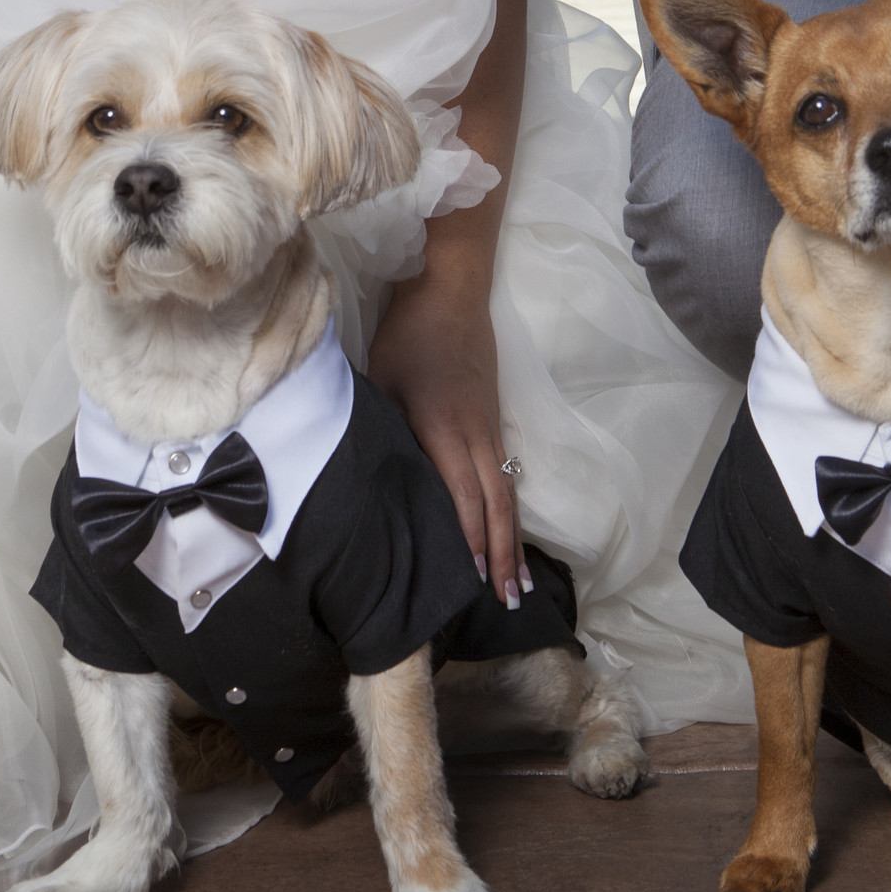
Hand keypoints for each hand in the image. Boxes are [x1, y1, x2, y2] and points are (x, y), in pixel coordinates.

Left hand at [368, 277, 529, 608]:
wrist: (452, 291)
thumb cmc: (409, 334)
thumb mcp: (382, 380)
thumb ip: (382, 430)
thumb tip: (372, 477)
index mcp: (445, 428)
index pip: (462, 494)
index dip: (468, 538)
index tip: (473, 579)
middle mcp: (477, 434)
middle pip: (496, 503)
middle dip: (501, 554)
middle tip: (509, 600)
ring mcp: (491, 426)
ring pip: (507, 492)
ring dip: (512, 538)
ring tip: (518, 582)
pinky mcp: (495, 418)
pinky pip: (507, 474)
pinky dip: (509, 510)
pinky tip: (508, 531)